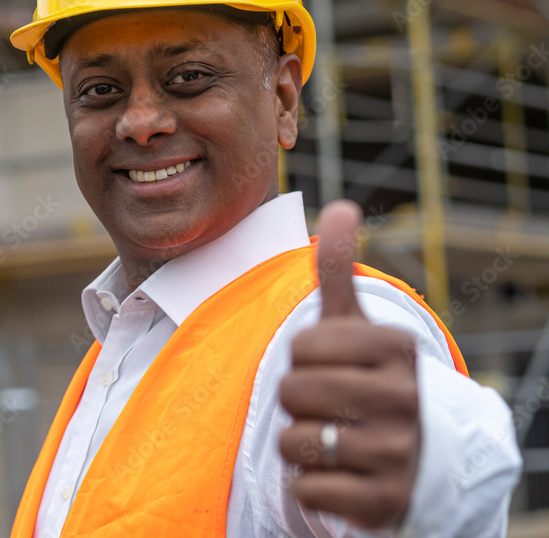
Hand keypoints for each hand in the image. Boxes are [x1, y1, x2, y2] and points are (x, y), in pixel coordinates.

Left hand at [279, 200, 419, 529]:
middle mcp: (406, 400)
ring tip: (335, 437)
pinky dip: (309, 483)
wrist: (416, 455)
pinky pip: (306, 488)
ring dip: (301, 441)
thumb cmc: (368, 378)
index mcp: (396, 348)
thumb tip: (340, 207)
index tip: (333, 365)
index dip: (304, 357)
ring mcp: (398, 453)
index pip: (302, 345)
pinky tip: (340, 474)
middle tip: (329, 404)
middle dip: (297, 399)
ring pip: (295, 440)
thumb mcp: (355, 326)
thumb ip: (339, 271)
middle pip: (293, 391)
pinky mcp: (383, 502)